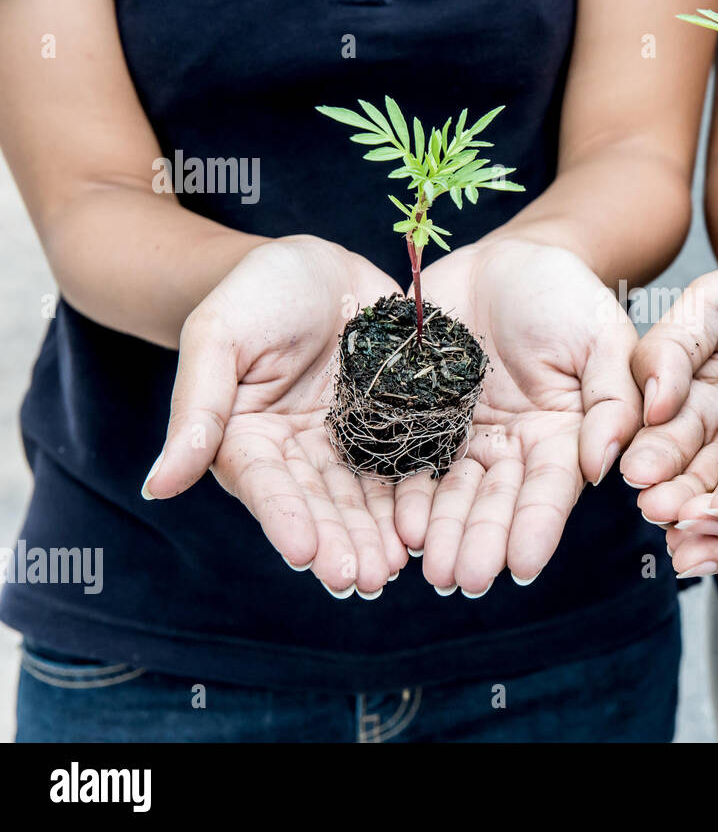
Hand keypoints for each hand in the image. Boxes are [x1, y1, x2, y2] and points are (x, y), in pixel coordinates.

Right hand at [143, 235, 413, 598]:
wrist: (313, 262)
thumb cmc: (254, 291)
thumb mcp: (219, 335)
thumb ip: (198, 410)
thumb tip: (159, 486)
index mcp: (249, 440)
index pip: (269, 487)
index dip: (287, 519)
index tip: (303, 554)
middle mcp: (300, 453)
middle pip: (322, 504)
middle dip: (342, 542)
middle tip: (365, 579)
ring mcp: (350, 442)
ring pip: (366, 497)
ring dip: (380, 535)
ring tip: (397, 569)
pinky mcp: (394, 425)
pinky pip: (408, 464)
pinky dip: (417, 498)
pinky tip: (432, 527)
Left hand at [394, 238, 640, 595]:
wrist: (506, 256)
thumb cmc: (565, 291)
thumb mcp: (603, 337)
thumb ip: (611, 400)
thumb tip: (605, 469)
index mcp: (563, 433)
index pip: (551, 487)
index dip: (538, 526)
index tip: (523, 565)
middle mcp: (513, 444)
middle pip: (496, 500)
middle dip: (482, 540)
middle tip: (465, 579)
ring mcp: (465, 433)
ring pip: (452, 491)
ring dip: (443, 532)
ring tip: (430, 569)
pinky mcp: (420, 415)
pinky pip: (409, 458)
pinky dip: (404, 492)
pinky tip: (398, 524)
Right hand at [620, 250, 717, 521]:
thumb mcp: (714, 301)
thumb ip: (671, 345)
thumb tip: (652, 405)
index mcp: (705, 407)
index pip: (674, 438)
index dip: (656, 456)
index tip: (638, 473)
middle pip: (708, 479)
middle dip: (682, 498)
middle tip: (660, 511)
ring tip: (698, 534)